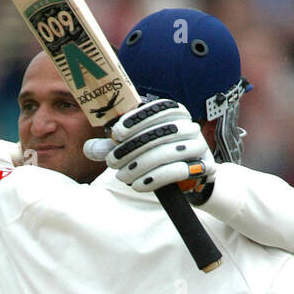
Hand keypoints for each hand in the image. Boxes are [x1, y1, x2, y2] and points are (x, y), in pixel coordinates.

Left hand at [83, 98, 215, 193]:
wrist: (186, 180)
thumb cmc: (156, 157)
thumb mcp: (132, 148)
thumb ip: (112, 147)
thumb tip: (89, 149)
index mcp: (174, 113)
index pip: (157, 109)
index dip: (136, 120)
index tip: (116, 134)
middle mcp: (189, 126)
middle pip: (161, 132)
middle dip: (132, 148)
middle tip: (112, 162)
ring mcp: (199, 146)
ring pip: (169, 152)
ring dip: (140, 165)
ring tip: (122, 176)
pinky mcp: (204, 166)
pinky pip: (178, 171)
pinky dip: (154, 179)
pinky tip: (138, 185)